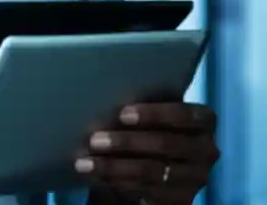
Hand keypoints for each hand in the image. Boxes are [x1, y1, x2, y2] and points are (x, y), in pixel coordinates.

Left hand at [76, 102, 219, 204]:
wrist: (147, 173)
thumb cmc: (143, 131)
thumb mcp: (147, 117)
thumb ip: (139, 107)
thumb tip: (103, 97)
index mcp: (203, 120)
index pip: (185, 114)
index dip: (154, 114)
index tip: (122, 114)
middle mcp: (207, 149)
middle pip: (166, 143)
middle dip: (126, 141)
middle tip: (94, 140)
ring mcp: (197, 178)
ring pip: (153, 170)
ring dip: (114, 166)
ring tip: (84, 162)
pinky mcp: (183, 200)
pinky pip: (149, 191)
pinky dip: (119, 182)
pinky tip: (97, 177)